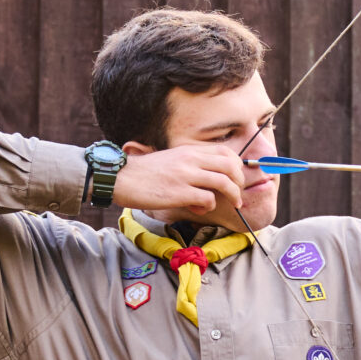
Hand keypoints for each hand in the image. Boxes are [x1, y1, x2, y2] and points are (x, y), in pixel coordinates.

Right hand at [109, 138, 251, 223]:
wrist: (120, 177)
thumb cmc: (145, 173)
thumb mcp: (172, 161)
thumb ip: (192, 167)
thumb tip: (209, 184)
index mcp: (190, 151)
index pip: (225, 152)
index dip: (237, 166)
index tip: (237, 179)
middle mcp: (190, 159)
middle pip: (230, 165)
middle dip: (240, 181)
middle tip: (238, 194)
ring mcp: (186, 175)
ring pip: (224, 182)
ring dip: (233, 195)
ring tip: (234, 204)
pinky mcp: (179, 192)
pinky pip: (208, 199)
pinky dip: (209, 206)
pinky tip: (200, 208)